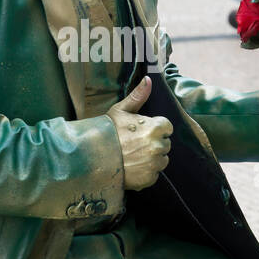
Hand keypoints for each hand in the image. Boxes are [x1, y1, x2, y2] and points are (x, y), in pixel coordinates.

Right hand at [106, 76, 172, 190]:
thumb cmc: (107, 132)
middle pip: (165, 144)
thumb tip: (148, 79)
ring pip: (162, 160)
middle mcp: (158, 146)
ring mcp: (154, 164)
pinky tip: (132, 167)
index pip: (167, 127)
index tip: (143, 130)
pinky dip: (146, 172)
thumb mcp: (121, 110)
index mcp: (155, 127)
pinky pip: (154, 174)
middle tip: (135, 144)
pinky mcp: (149, 179)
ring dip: (152, 158)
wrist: (92, 157)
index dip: (155, 128)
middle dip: (154, 143)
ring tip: (134, 156)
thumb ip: (138, 96)